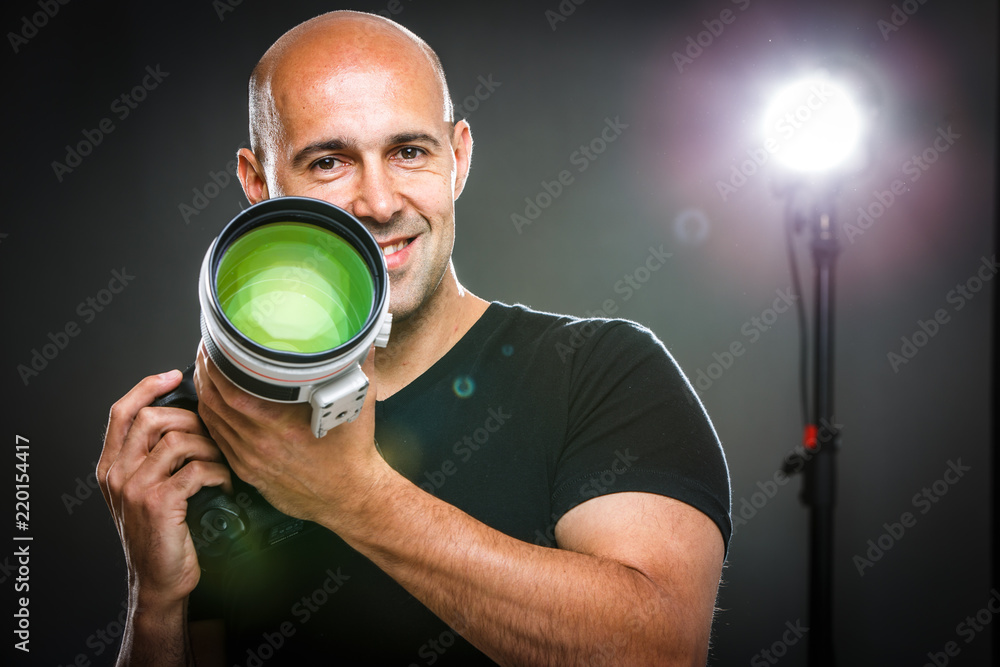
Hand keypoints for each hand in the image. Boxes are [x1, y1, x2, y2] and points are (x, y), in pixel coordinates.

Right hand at [97, 370, 231, 611]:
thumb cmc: (162, 535)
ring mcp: (136, 489)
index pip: (121, 412)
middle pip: (152, 418)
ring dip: (211, 447)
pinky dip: (219, 472)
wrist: (159, 582)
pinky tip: (226, 483)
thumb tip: (186, 418)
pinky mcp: (160, 503)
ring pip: (179, 440)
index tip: (174, 375)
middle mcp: (118, 475)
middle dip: (191, 418)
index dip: (147, 387)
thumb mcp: (144, 493)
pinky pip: (197, 469)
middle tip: (213, 435)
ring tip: (222, 464)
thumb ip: (151, 459)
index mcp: (111, 468)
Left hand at [193, 344, 385, 529]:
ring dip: (205, 393)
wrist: (350, 496)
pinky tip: (215, 405)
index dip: (217, 363)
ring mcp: (251, 459)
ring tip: (207, 372)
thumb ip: (359, 366)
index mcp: (282, 424)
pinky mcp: (249, 471)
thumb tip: (361, 340)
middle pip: (215, 401)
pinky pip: (220, 440)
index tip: (217, 343)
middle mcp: (261, 442)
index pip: (231, 388)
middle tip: (207, 350)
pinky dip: (212, 419)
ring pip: (213, 420)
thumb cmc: (352, 454)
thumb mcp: (359, 404)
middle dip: (206, 371)